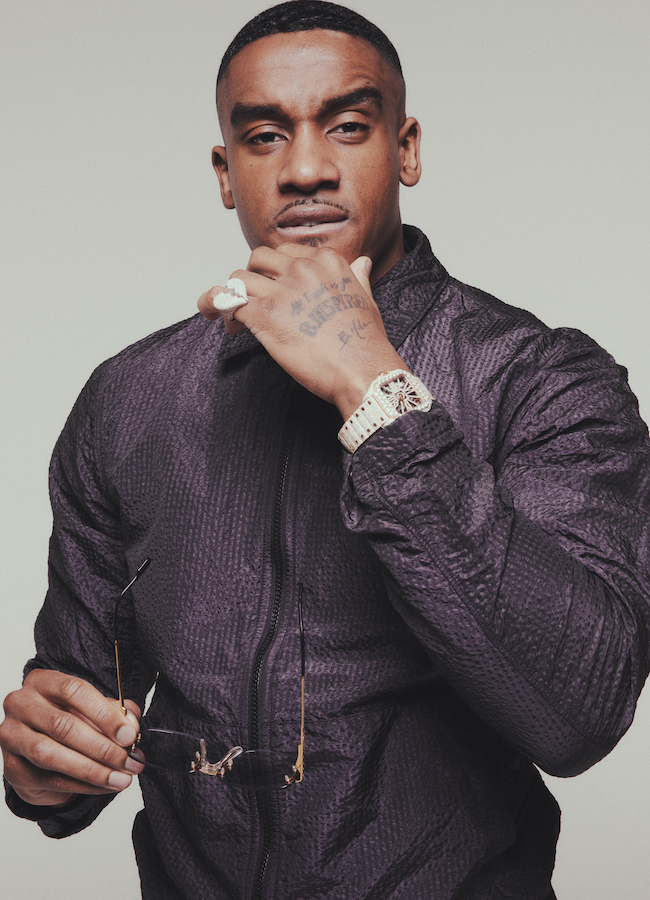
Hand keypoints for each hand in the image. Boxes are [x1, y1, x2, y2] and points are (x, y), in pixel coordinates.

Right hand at [0, 669, 143, 806]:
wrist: (37, 748)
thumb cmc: (69, 720)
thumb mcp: (93, 709)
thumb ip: (114, 712)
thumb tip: (132, 726)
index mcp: (42, 681)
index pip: (74, 690)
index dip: (104, 714)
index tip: (129, 735)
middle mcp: (21, 704)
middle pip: (63, 725)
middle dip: (103, 747)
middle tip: (130, 761)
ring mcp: (12, 736)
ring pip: (51, 755)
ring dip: (92, 770)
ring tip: (121, 779)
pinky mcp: (12, 767)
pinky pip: (48, 780)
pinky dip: (82, 785)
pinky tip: (104, 786)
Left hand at [198, 245, 406, 418]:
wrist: (362, 371)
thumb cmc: (366, 344)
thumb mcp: (367, 300)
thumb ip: (357, 277)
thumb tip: (361, 263)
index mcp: (326, 261)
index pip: (287, 253)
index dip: (277, 272)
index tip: (277, 291)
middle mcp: (302, 268)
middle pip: (259, 258)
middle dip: (253, 278)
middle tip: (254, 302)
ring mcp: (282, 290)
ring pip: (239, 278)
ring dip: (235, 296)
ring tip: (237, 319)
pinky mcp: (264, 314)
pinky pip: (228, 301)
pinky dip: (219, 309)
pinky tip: (224, 323)